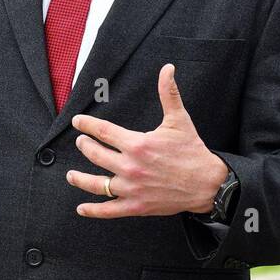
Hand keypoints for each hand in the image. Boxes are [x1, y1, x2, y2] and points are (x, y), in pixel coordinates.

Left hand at [66, 64, 228, 218]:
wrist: (208, 184)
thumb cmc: (192, 152)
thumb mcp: (179, 120)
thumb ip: (168, 94)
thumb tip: (167, 69)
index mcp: (137, 144)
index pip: (102, 131)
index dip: (87, 125)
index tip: (78, 122)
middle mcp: (130, 166)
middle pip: (95, 155)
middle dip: (85, 147)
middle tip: (81, 143)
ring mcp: (131, 188)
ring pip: (96, 184)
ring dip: (80, 179)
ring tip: (71, 174)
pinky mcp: (136, 205)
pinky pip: (109, 210)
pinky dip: (93, 210)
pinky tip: (82, 208)